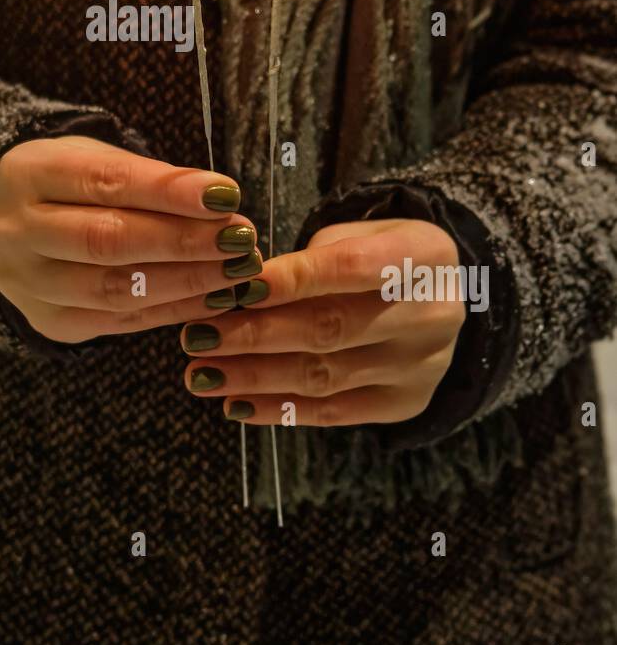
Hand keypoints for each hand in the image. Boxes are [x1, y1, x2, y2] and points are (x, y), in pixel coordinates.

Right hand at [0, 136, 261, 342]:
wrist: (11, 226)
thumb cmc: (69, 185)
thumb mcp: (97, 159)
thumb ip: (151, 179)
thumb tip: (219, 202)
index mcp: (29, 175)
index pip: (105, 182)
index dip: (168, 191)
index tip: (225, 194)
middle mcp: (18, 232)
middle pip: (107, 240)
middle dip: (183, 241)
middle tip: (239, 238)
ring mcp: (29, 284)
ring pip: (114, 290)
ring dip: (186, 282)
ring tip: (236, 270)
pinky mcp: (50, 323)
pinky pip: (119, 322)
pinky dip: (173, 310)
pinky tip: (214, 297)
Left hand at [180, 217, 464, 425]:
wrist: (447, 295)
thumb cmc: (382, 253)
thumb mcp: (361, 232)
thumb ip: (312, 256)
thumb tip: (242, 286)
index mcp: (423, 256)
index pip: (350, 269)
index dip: (290, 280)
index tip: (233, 287)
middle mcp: (430, 316)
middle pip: (331, 329)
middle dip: (256, 335)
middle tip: (197, 336)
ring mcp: (420, 366)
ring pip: (325, 377)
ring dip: (255, 378)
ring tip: (201, 373)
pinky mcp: (404, 403)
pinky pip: (334, 413)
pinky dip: (280, 410)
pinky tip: (235, 404)